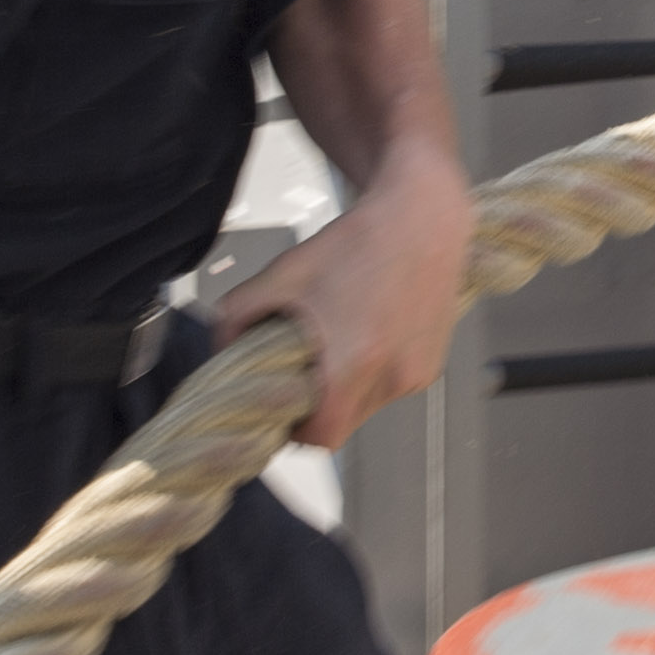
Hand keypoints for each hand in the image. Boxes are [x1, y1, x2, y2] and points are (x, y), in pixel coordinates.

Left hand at [217, 153, 473, 449]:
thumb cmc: (352, 244)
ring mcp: (419, 371)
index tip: (285, 406)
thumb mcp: (283, 273)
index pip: (320, 436)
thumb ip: (237, 316)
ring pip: (371, 405)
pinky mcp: (435, 361)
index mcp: (354, 364)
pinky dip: (378, 372)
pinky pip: (395, 384)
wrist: (424, 217)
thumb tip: (219, 350)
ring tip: (342, 343)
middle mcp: (393, 377)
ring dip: (351, 390)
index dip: (297, 430)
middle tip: (305, 372)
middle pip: (345, 424)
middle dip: (321, 409)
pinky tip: (373, 331)